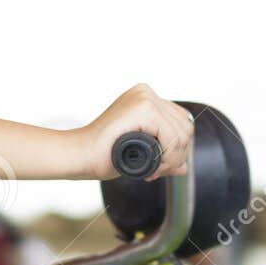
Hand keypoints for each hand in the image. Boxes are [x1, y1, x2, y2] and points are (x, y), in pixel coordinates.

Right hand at [74, 84, 192, 179]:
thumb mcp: (140, 151)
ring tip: (153, 171)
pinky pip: (172, 139)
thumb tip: (183, 167)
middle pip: (185, 127)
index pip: (181, 121)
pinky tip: (151, 168)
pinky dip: (167, 158)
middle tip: (156, 171)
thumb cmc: (102, 153)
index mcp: (144, 97)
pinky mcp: (144, 109)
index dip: (177, 149)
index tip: (160, 166)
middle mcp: (145, 93)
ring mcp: (144, 98)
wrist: (80, 155)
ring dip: (171, 160)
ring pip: (181, 134)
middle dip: (176, 155)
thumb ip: (163, 154)